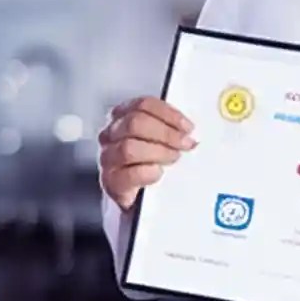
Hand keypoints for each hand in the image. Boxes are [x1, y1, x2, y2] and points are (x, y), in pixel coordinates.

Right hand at [98, 96, 195, 210]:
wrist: (139, 196)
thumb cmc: (151, 160)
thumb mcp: (162, 138)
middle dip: (165, 133)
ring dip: (158, 152)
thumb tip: (190, 129)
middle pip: (135, 123)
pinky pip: (128, 174)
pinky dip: (148, 172)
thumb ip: (172, 128)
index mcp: (125, 116)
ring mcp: (109, 158)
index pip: (143, 105)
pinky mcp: (111, 182)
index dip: (168, 114)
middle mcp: (112, 134)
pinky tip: (158, 173)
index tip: (187, 126)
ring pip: (129, 148)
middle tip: (184, 144)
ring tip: (174, 158)